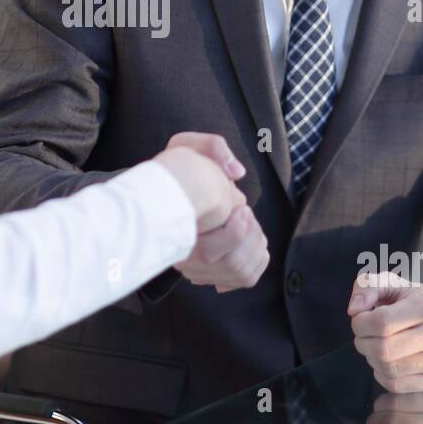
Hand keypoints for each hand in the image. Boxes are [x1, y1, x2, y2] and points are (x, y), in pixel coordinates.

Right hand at [161, 133, 267, 291]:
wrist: (165, 191)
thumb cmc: (180, 168)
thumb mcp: (188, 145)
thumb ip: (213, 147)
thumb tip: (236, 172)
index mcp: (177, 229)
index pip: (210, 251)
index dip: (236, 231)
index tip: (242, 207)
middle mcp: (183, 256)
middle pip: (231, 264)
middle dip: (250, 236)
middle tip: (246, 213)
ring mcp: (195, 268)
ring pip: (239, 273)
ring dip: (255, 246)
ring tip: (250, 223)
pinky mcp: (208, 272)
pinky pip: (243, 278)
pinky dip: (257, 259)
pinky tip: (252, 238)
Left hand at [348, 272, 422, 393]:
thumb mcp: (399, 287)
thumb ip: (369, 287)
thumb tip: (353, 310)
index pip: (381, 322)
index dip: (360, 323)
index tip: (360, 320)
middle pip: (382, 349)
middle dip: (363, 342)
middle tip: (364, 336)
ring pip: (388, 369)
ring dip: (371, 359)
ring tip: (376, 348)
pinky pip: (397, 385)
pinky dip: (382, 375)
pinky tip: (386, 362)